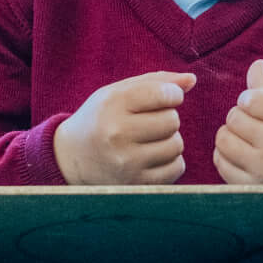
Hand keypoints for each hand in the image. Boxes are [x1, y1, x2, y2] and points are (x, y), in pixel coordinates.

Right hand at [53, 72, 195, 184]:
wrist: (70, 157)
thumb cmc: (100, 119)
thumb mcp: (117, 93)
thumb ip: (155, 82)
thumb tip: (192, 80)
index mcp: (111, 104)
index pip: (165, 93)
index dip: (171, 95)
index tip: (161, 99)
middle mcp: (116, 133)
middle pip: (172, 120)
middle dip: (166, 119)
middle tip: (146, 123)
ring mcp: (126, 161)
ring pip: (176, 145)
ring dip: (168, 141)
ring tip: (146, 141)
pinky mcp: (136, 183)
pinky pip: (176, 168)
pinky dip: (169, 162)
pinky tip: (149, 159)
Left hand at [214, 59, 262, 185]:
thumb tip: (255, 64)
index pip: (249, 98)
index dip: (251, 101)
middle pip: (233, 118)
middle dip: (240, 119)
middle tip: (258, 128)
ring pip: (222, 139)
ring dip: (230, 136)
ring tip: (249, 141)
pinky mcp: (250, 186)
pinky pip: (220, 161)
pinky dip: (226, 156)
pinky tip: (244, 157)